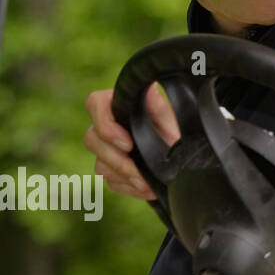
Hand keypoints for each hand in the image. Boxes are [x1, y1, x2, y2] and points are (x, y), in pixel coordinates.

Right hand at [83, 84, 178, 200]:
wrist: (181, 155)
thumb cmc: (174, 129)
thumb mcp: (169, 116)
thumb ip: (155, 104)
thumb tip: (148, 87)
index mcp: (117, 104)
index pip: (95, 103)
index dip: (106, 125)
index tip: (128, 144)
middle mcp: (105, 125)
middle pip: (92, 140)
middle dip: (117, 160)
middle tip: (139, 172)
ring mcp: (104, 149)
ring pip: (100, 164)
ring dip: (124, 176)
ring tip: (146, 183)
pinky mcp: (109, 169)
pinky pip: (110, 181)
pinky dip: (128, 187)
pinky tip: (145, 187)